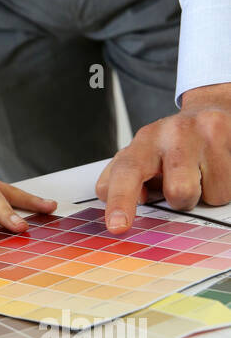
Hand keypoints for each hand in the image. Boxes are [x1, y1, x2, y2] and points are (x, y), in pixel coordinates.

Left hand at [97, 93, 230, 232]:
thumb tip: (124, 204)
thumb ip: (122, 180)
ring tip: (202, 173)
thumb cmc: (173, 143)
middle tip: (182, 187)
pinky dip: (223, 186)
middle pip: (178, 191)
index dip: (120, 199)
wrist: (210, 111)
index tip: (117, 225)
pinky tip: (216, 168)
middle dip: (181, 201)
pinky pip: (228, 189)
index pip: (128, 170)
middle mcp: (175, 133)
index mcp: (146, 140)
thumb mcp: (142, 155)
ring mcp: (207, 134)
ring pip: (210, 195)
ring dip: (205, 194)